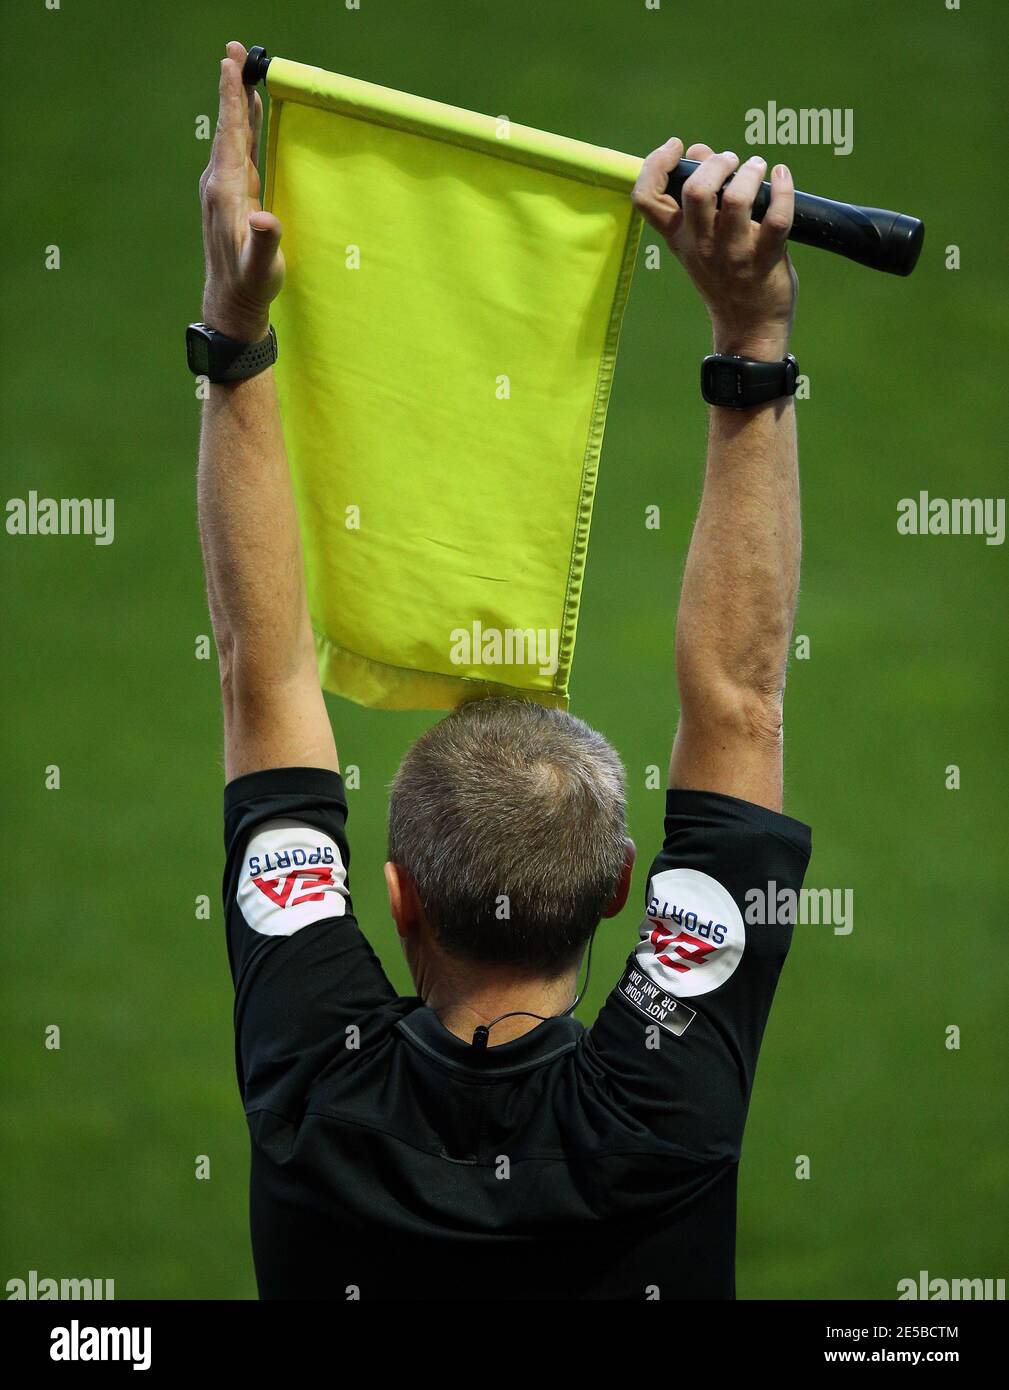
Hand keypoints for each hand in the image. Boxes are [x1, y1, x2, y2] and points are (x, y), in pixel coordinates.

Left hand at [199, 41, 283, 342]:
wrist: (231, 304)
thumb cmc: (251, 286)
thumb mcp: (261, 266)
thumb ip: (264, 242)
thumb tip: (264, 218)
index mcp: (226, 191)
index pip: (231, 134)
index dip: (232, 98)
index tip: (231, 64)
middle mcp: (218, 183)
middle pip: (228, 126)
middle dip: (232, 88)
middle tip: (235, 51)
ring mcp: (222, 189)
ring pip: (233, 136)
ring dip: (238, 104)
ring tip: (244, 74)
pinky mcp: (229, 197)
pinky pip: (237, 152)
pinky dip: (243, 128)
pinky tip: (249, 119)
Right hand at [632, 138, 797, 359]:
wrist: (748, 328)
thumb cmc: (726, 278)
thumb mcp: (700, 242)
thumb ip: (698, 198)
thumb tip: (698, 151)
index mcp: (679, 238)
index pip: (645, 199)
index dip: (655, 164)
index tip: (676, 148)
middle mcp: (701, 245)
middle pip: (695, 191)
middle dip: (715, 164)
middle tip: (730, 161)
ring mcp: (734, 254)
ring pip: (737, 200)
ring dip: (749, 173)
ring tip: (756, 167)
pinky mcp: (766, 259)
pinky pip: (778, 218)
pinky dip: (783, 189)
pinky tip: (782, 175)